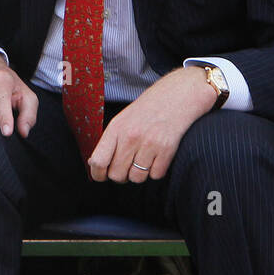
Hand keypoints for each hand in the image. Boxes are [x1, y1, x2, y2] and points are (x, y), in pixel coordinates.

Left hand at [87, 66, 216, 182]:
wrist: (178, 96)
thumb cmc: (148, 109)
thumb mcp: (122, 119)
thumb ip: (109, 141)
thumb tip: (96, 164)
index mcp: (116, 128)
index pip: (99, 161)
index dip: (97, 174)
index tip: (101, 176)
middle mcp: (130, 137)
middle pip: (117, 175)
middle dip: (121, 176)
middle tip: (126, 167)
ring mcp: (149, 144)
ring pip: (136, 178)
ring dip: (139, 174)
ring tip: (143, 160)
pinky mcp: (167, 150)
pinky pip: (155, 175)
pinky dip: (156, 171)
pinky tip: (157, 158)